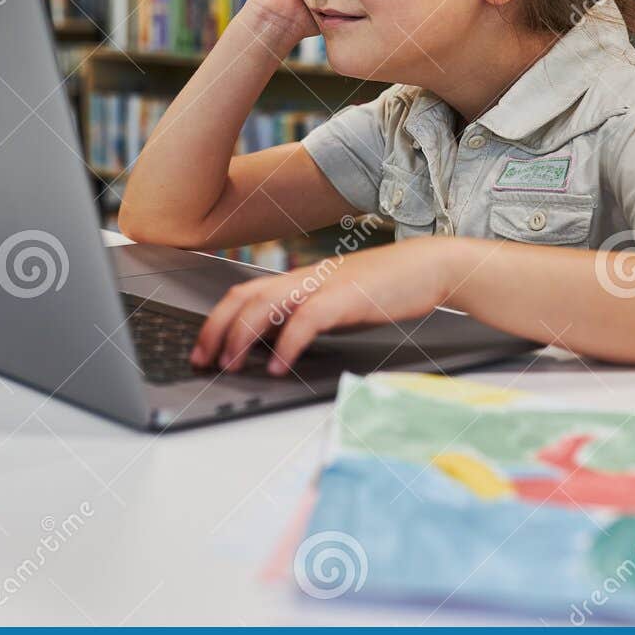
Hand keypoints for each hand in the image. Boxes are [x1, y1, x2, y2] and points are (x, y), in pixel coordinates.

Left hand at [190, 239, 458, 374]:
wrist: (431, 267)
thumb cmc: (388, 288)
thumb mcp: (338, 302)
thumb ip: (309, 314)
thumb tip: (280, 343)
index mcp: (299, 279)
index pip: (244, 293)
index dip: (217, 320)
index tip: (203, 348)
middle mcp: (303, 278)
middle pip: (243, 297)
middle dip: (216, 330)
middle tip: (202, 360)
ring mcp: (322, 285)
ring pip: (264, 305)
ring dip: (241, 337)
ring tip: (231, 366)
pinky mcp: (345, 298)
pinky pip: (305, 320)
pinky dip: (286, 345)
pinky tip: (278, 367)